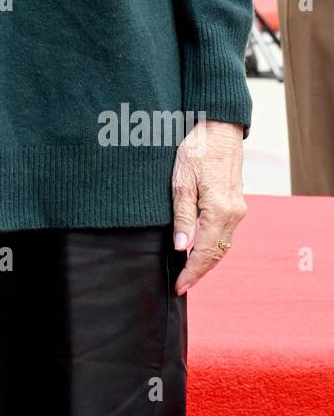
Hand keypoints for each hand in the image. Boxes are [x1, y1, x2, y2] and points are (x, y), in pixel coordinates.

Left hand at [171, 119, 245, 295]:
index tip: (178, 287)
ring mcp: (238, 209)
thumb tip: (182, 248)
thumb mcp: (181, 182)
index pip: (204, 253)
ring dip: (206, 261)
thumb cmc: (197, 151)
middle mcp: (234, 214)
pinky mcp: (236, 203)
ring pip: (223, 245)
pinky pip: (225, 233)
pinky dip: (213, 246)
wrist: (218, 129)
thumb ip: (183, 217)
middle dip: (199, 272)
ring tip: (187, 273)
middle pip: (217, 254)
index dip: (191, 273)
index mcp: (219, 211)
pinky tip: (199, 249)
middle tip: (181, 286)